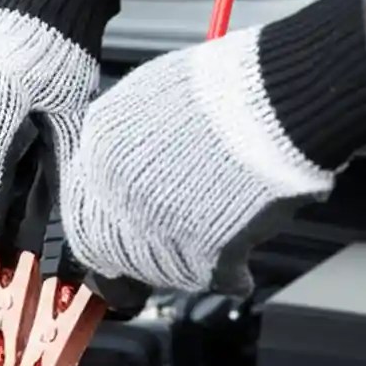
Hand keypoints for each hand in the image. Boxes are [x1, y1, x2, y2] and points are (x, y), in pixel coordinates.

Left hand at [62, 0, 365, 295]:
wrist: (283, 96)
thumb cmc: (231, 86)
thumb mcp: (153, 93)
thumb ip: (124, 139)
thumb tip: (114, 170)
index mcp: (102, 151)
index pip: (82, 214)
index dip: (104, 230)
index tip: (117, 238)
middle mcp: (122, 191)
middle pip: (115, 251)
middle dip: (137, 257)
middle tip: (166, 250)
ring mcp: (161, 224)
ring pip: (161, 270)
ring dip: (184, 265)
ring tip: (213, 242)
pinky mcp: (207, 251)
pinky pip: (211, 279)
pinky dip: (230, 275)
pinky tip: (239, 267)